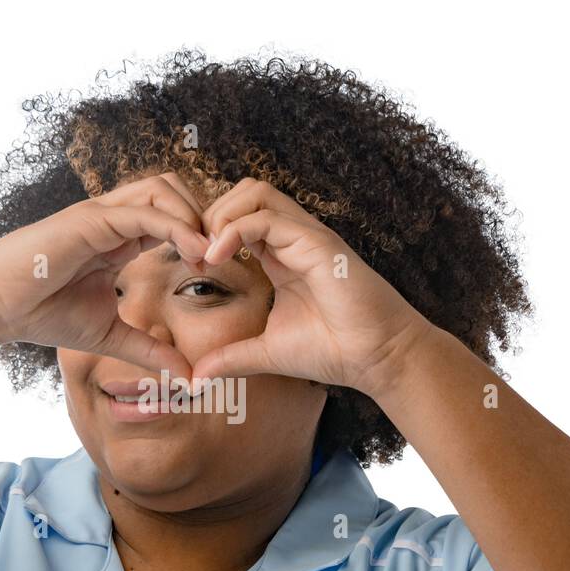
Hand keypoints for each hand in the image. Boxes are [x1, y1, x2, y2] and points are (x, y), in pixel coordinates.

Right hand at [0, 172, 210, 377]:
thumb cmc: (42, 313)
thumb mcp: (110, 337)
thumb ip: (149, 351)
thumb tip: (186, 377)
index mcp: (119, 238)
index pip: (172, 216)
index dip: (199, 235)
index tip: (217, 267)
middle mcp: (113, 218)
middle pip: (172, 188)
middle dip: (203, 214)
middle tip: (219, 254)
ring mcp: (101, 214)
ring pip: (162, 187)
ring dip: (193, 214)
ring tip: (207, 254)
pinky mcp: (90, 219)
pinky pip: (144, 211)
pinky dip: (175, 226)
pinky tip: (193, 253)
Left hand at [193, 178, 434, 397]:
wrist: (377, 357)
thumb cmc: (333, 350)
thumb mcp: (267, 352)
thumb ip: (232, 358)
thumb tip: (198, 378)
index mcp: (281, 255)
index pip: (238, 218)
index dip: (208, 232)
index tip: (192, 266)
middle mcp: (293, 238)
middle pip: (244, 192)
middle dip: (209, 214)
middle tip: (194, 253)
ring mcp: (305, 235)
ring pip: (254, 192)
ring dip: (220, 215)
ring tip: (206, 253)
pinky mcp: (315, 242)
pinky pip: (265, 217)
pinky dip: (233, 230)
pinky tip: (217, 258)